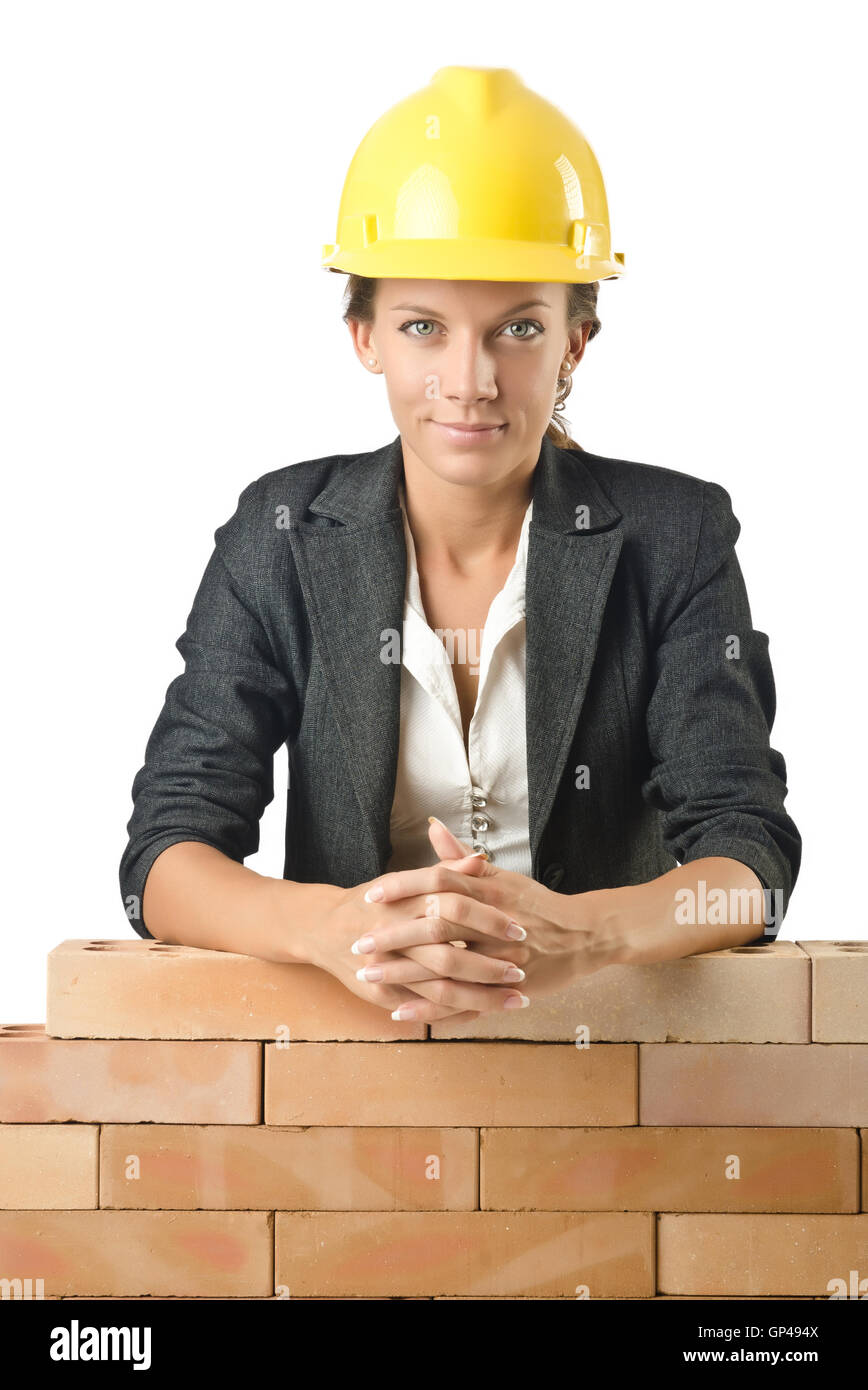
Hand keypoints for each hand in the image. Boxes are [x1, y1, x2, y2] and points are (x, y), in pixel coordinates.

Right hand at [302, 872, 528, 1024]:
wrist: (322, 928)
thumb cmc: (374, 901)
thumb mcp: (407, 881)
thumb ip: (446, 871)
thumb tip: (482, 859)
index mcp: (403, 899)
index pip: (451, 904)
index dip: (487, 917)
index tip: (518, 926)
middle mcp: (392, 932)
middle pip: (447, 951)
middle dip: (487, 963)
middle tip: (521, 969)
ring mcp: (386, 967)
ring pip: (440, 986)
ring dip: (480, 995)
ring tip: (516, 998)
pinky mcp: (381, 993)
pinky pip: (424, 1007)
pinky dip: (456, 1012)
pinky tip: (485, 1012)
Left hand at [357, 817, 606, 1000]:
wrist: (584, 936)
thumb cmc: (537, 904)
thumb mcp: (502, 876)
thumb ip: (461, 859)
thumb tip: (432, 828)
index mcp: (490, 891)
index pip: (439, 884)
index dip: (404, 890)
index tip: (371, 896)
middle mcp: (494, 924)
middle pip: (437, 927)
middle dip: (394, 937)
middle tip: (359, 944)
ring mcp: (501, 960)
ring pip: (446, 968)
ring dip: (404, 975)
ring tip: (368, 978)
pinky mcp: (506, 989)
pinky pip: (464, 1002)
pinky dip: (432, 1009)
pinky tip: (403, 1012)